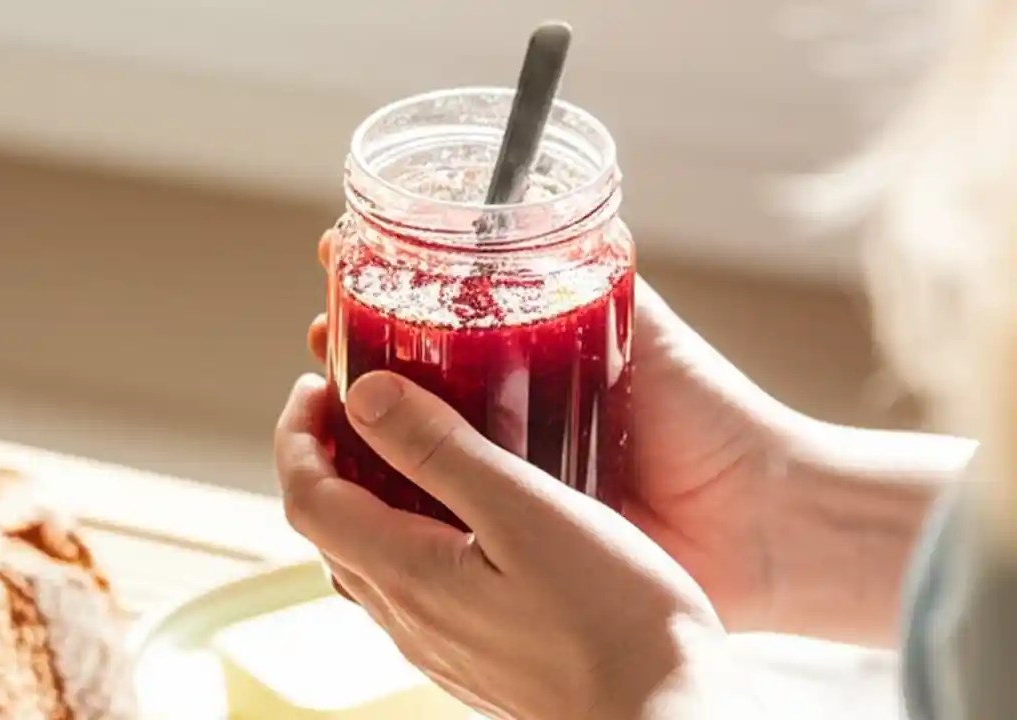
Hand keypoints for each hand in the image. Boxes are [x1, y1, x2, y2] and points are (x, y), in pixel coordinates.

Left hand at [274, 372, 738, 719]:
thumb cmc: (613, 617)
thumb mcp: (526, 510)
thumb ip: (441, 452)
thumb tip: (364, 396)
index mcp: (407, 574)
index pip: (306, 497)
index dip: (296, 434)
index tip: (314, 382)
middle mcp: (408, 619)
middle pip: (325, 529)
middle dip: (321, 457)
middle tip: (350, 401)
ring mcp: (438, 647)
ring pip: (363, 561)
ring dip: (357, 497)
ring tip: (395, 450)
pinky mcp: (473, 660)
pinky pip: (406, 589)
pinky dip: (398, 535)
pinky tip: (450, 521)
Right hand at [305, 232, 799, 634]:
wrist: (761, 524)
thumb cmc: (713, 421)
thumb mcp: (643, 329)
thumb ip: (603, 274)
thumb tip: (546, 205)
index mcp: (523, 376)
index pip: (430, 331)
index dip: (378, 300)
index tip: (340, 264)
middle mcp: (501, 434)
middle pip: (398, 396)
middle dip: (347, 363)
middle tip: (322, 340)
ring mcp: (499, 495)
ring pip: (399, 460)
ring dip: (349, 433)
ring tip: (320, 405)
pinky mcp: (507, 549)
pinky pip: (429, 532)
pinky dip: (381, 512)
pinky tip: (351, 492)